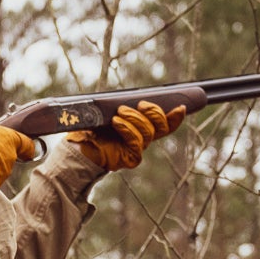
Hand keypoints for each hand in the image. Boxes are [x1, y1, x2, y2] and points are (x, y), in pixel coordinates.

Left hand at [70, 102, 185, 171]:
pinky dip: (127, 128)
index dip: (176, 117)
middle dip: (154, 112)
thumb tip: (135, 98)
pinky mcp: (130, 159)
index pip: (166, 124)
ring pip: (149, 132)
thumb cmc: (92, 127)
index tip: (181, 107)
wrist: (78, 146)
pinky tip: (116, 122)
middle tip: (140, 104)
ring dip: (135, 118)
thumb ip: (125, 106)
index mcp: (142, 128)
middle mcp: (143, 140)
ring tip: (119, 112)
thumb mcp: (109, 111)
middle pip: (162, 126)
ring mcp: (137, 150)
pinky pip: (137, 142)